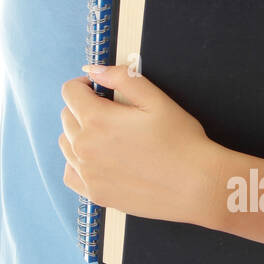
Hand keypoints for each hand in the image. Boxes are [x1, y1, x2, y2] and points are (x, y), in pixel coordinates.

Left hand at [58, 63, 214, 223]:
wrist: (197, 186)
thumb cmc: (181, 142)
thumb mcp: (156, 99)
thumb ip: (122, 78)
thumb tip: (94, 69)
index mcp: (97, 120)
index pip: (69, 92)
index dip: (85, 85)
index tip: (100, 90)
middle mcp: (85, 148)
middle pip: (66, 116)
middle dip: (83, 108)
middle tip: (111, 114)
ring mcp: (88, 174)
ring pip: (66, 144)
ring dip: (79, 134)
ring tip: (107, 137)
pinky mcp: (95, 194)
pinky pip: (70, 173)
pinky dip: (77, 163)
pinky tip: (97, 160)